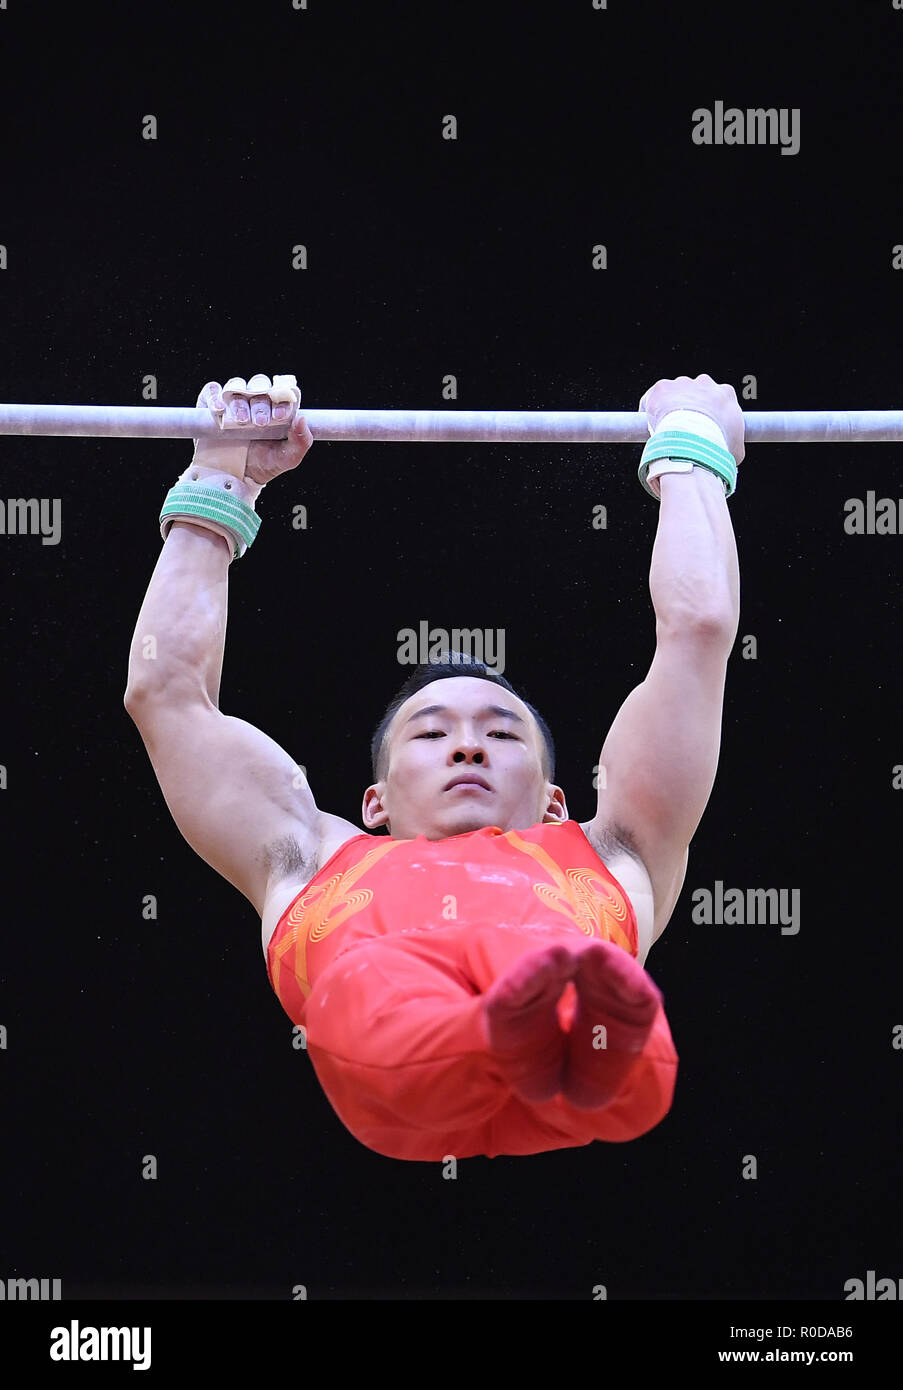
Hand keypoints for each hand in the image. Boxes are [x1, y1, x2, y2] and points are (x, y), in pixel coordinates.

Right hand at [194, 374, 313, 484]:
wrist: (236, 479)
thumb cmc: (264, 464)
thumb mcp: (287, 458)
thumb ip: (301, 441)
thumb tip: (302, 418)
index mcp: (275, 407)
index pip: (280, 391)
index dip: (281, 399)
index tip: (280, 417)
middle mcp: (254, 400)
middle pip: (258, 386)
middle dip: (261, 403)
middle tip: (261, 423)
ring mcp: (232, 402)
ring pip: (236, 387)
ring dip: (240, 402)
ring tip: (242, 421)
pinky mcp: (211, 406)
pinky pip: (211, 392)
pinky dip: (215, 396)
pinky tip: (220, 410)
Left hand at [638, 373, 744, 464]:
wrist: (695, 441)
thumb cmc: (717, 447)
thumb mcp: (736, 449)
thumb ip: (732, 445)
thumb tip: (726, 454)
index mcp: (725, 394)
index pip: (718, 401)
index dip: (710, 416)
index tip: (703, 429)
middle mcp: (705, 383)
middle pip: (695, 394)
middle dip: (689, 410)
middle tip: (683, 431)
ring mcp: (683, 383)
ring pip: (673, 395)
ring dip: (670, 409)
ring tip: (666, 430)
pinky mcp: (663, 387)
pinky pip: (652, 398)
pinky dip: (650, 409)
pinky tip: (649, 425)